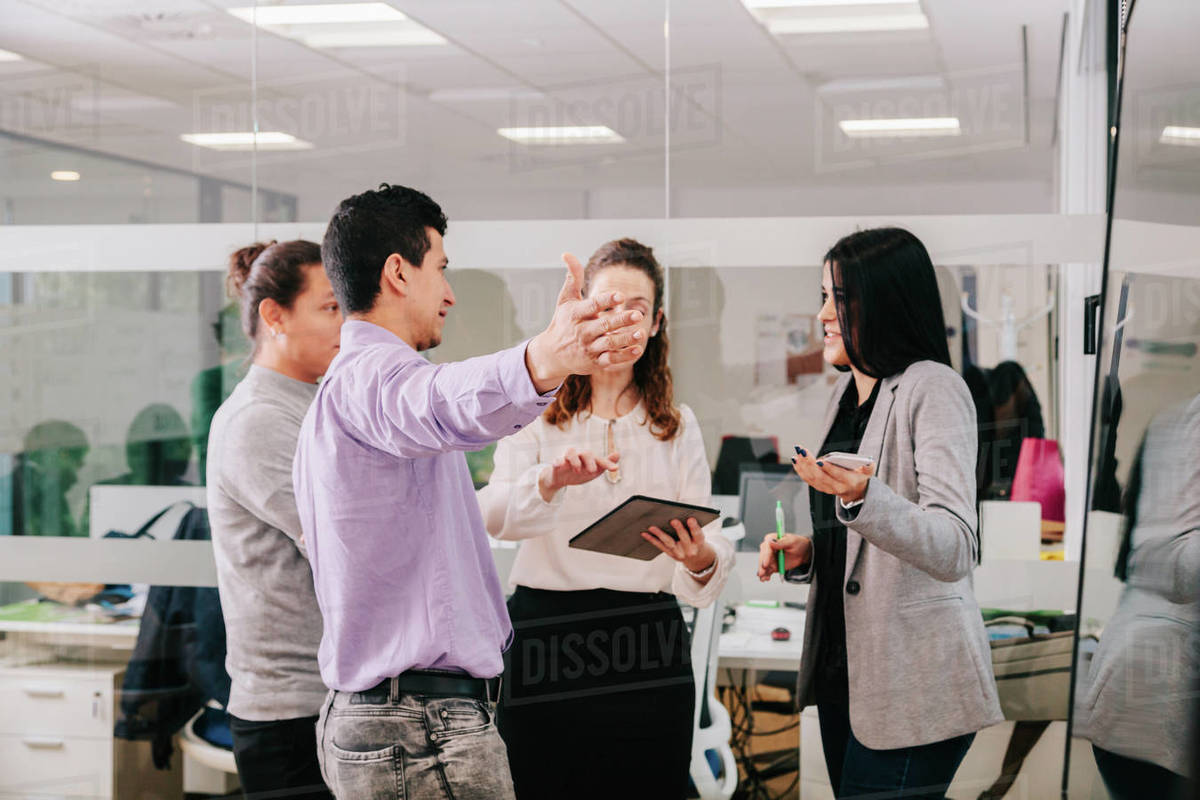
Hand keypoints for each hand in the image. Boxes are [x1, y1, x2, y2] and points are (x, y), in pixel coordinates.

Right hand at [525, 253, 645, 391]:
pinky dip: (624, 356)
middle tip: (638, 314)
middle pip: (604, 326)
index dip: (606, 300)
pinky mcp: (594, 362)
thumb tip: (567, 254)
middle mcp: (582, 332)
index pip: (593, 306)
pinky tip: (638, 349)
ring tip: (641, 332)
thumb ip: (572, 277)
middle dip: (621, 320)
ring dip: (626, 339)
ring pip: (610, 344)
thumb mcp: (565, 300)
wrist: (551, 354)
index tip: (620, 295)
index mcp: (576, 314)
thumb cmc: (562, 322)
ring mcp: (588, 348)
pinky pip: (611, 360)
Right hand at [538, 448, 618, 501]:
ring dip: (575, 461)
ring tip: (577, 470)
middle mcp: (579, 456)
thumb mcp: (593, 471)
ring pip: (571, 453)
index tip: (615, 469)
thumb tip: (618, 454)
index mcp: (589, 459)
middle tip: (592, 471)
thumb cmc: (579, 472)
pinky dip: (558, 461)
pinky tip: (559, 464)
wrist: (560, 479)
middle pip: (586, 453)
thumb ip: (604, 464)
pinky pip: (557, 460)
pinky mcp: (557, 464)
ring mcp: (567, 459)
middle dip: (590, 462)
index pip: (600, 460)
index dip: (607, 464)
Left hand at [642, 518, 716, 574]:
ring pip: (669, 543)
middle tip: (673, 520)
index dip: (694, 527)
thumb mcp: (698, 534)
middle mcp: (690, 550)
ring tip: (652, 527)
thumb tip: (678, 512)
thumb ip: (692, 526)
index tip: (691, 519)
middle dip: (679, 529)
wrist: (696, 558)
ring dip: (660, 534)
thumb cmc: (695, 540)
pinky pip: (660, 546)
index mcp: (699, 543)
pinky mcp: (670, 554)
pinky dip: (652, 539)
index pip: (698, 534)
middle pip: (684, 539)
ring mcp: (679, 553)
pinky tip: (644, 533)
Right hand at [757, 534, 811, 580]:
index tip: (765, 564)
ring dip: (763, 572)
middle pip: (763, 557)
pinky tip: (765, 579)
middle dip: (762, 565)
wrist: (802, 552)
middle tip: (762, 573)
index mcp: (771, 539)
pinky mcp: (772, 565)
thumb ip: (782, 542)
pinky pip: (768, 571)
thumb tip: (771, 542)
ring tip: (763, 578)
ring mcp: (769, 558)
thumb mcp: (792, 541)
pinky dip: (766, 575)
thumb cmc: (797, 543)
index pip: (766, 548)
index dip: (765, 556)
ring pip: (763, 565)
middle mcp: (768, 549)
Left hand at [790, 447, 874, 504]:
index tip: (820, 460)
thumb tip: (868, 461)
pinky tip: (795, 460)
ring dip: (802, 466)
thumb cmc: (860, 477)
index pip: (837, 475)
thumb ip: (869, 467)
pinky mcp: (819, 487)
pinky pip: (807, 479)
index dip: (828, 468)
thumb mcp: (868, 472)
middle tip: (803, 452)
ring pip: (811, 478)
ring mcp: (826, 488)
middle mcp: (835, 487)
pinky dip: (800, 470)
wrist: (854, 492)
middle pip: (820, 476)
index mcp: (848, 482)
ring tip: (797, 453)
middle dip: (809, 464)